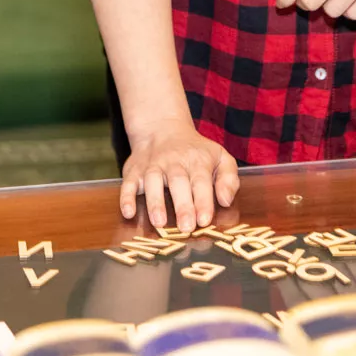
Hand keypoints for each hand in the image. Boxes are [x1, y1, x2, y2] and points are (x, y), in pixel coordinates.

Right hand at [120, 116, 238, 232]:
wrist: (163, 128)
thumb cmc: (197, 152)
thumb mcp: (220, 157)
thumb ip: (229, 179)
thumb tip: (225, 201)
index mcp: (198, 161)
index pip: (201, 181)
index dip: (203, 201)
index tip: (204, 220)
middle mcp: (174, 162)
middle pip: (178, 182)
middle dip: (182, 205)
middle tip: (186, 228)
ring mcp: (153, 165)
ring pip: (153, 180)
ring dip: (155, 202)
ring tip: (159, 222)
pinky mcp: (135, 170)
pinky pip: (129, 182)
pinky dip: (126, 197)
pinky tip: (128, 212)